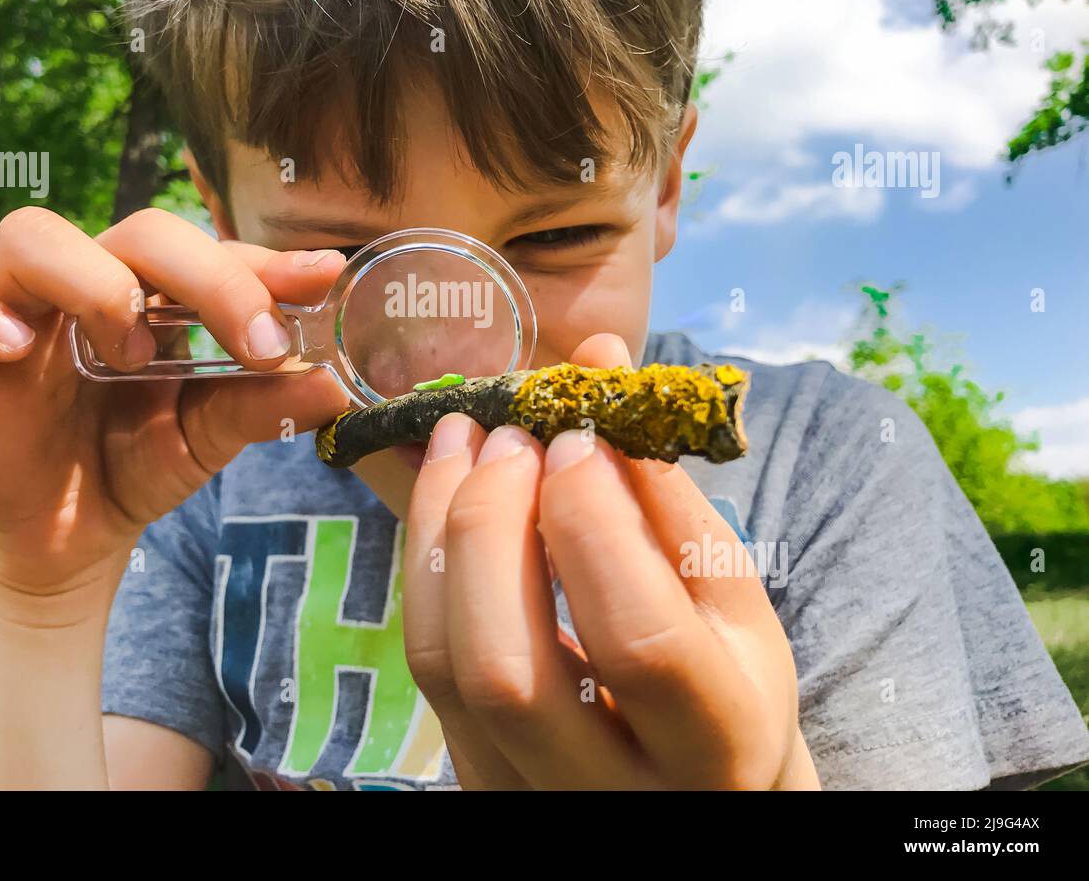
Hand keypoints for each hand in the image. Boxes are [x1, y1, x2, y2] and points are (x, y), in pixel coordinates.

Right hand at [0, 206, 349, 595]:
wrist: (68, 541)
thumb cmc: (137, 465)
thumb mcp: (208, 439)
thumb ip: (262, 407)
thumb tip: (332, 386)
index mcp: (156, 294)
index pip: (210, 251)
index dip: (265, 262)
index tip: (324, 280)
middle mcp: (88, 287)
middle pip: (137, 230)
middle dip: (207, 275)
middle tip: (256, 342)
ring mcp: (16, 313)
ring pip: (32, 236)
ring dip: (94, 281)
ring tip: (132, 350)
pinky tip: (14, 347)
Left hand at [401, 334, 817, 789]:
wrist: (695, 787)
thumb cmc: (725, 677)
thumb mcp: (730, 595)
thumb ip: (663, 486)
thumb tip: (598, 363)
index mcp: (715, 743)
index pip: (637, 639)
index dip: (593, 524)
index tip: (574, 436)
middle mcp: (608, 790)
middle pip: (508, 669)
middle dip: (492, 527)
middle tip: (509, 434)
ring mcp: (524, 792)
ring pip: (445, 668)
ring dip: (440, 530)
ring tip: (464, 439)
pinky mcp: (473, 775)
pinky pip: (424, 663)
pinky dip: (426, 560)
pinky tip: (445, 491)